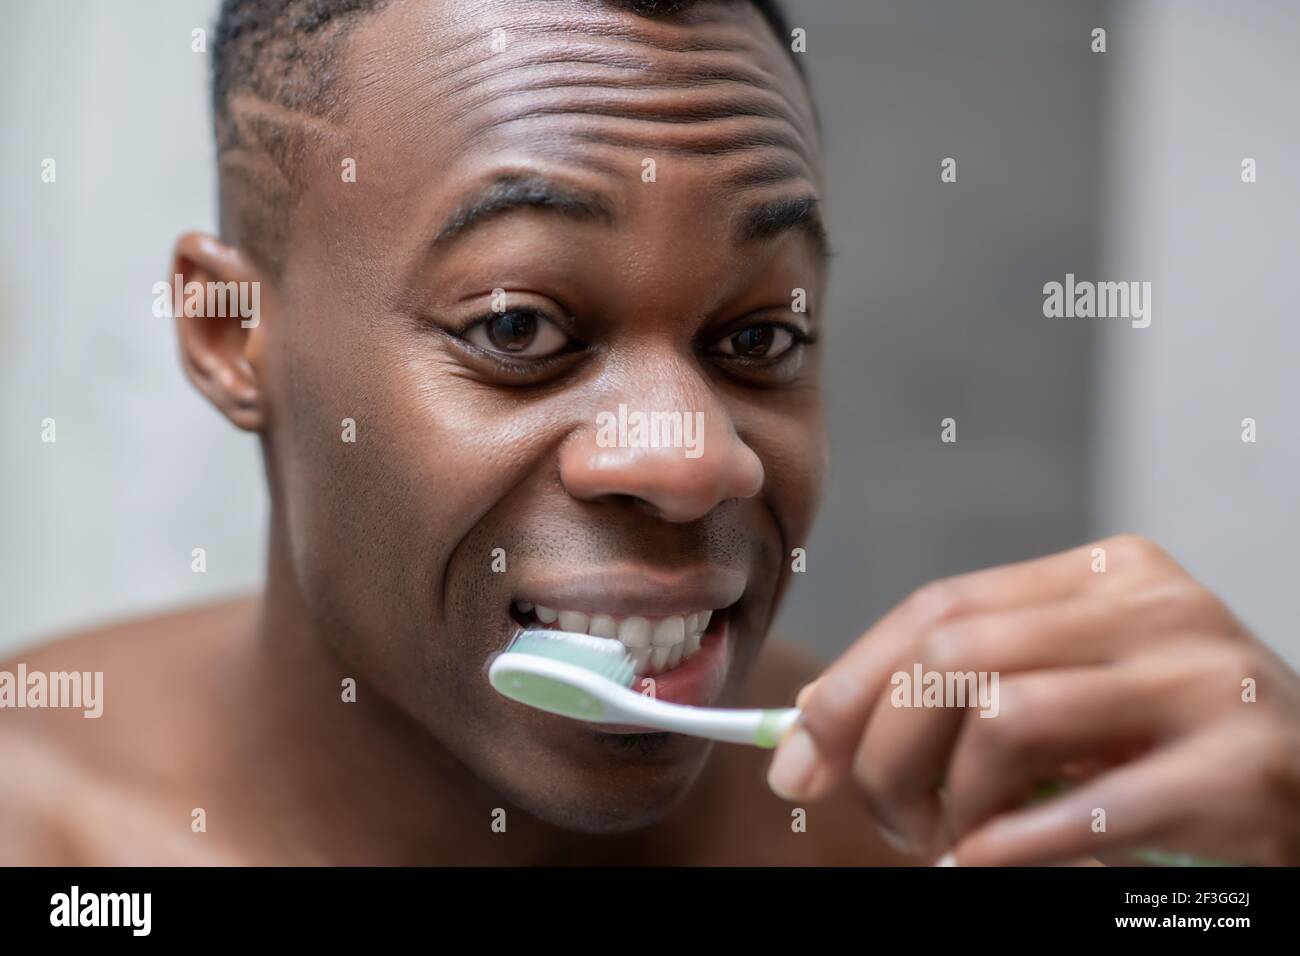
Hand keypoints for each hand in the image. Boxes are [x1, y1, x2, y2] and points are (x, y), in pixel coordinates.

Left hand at [767, 535, 1299, 864]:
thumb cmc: (1174, 753)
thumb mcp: (1067, 699)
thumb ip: (962, 693)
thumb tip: (807, 722)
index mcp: (1105, 575)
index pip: (937, 609)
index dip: (849, 688)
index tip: (794, 761)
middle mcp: (1155, 605)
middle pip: (954, 657)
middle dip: (885, 750)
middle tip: (890, 820)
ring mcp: (1203, 678)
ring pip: (1003, 719)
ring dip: (950, 805)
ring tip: (952, 846)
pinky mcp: (1242, 767)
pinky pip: (1080, 806)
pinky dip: (1008, 848)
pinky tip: (984, 864)